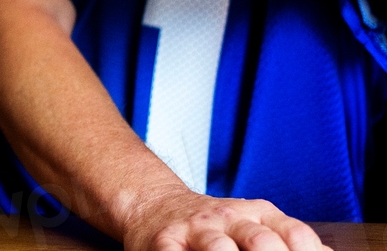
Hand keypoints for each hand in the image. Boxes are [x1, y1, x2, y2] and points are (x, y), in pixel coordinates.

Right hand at [124, 188, 329, 250]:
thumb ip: (290, 239)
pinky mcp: (166, 241)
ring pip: (218, 248)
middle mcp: (229, 219)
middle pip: (261, 240)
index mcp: (258, 215)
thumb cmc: (215, 225)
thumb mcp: (256, 223)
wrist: (157, 204)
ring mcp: (197, 230)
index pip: (294, 234)